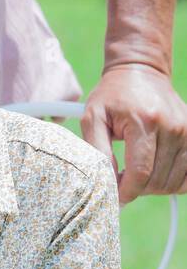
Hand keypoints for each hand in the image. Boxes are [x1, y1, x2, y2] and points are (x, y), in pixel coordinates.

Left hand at [81, 63, 186, 203]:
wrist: (141, 72)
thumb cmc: (113, 96)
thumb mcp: (93, 117)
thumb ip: (97, 150)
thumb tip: (107, 180)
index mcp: (144, 121)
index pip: (140, 172)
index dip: (127, 191)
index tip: (116, 196)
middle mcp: (171, 127)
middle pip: (157, 180)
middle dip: (138, 189)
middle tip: (123, 179)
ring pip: (174, 182)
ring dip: (154, 187)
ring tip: (138, 173)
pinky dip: (173, 182)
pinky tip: (157, 172)